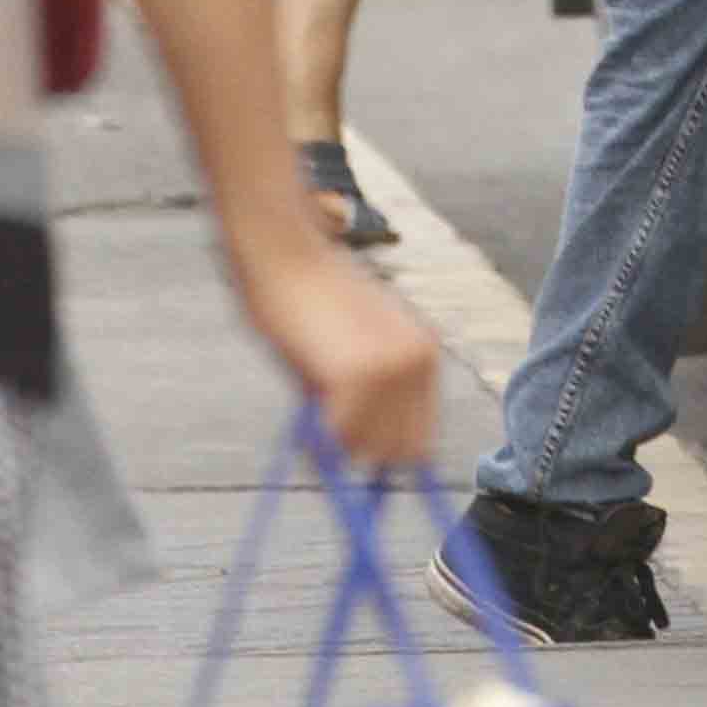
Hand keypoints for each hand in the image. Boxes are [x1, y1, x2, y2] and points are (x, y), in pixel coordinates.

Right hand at [239, 229, 440, 469]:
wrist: (282, 249)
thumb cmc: (303, 296)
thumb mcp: (348, 348)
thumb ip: (366, 398)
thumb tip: (358, 456)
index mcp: (423, 354)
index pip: (422, 441)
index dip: (385, 452)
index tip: (354, 452)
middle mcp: (418, 362)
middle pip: (402, 455)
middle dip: (363, 452)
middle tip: (325, 430)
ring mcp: (393, 369)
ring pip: (369, 450)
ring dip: (338, 442)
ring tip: (312, 404)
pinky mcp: (361, 373)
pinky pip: (339, 435)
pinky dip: (317, 432)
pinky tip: (304, 398)